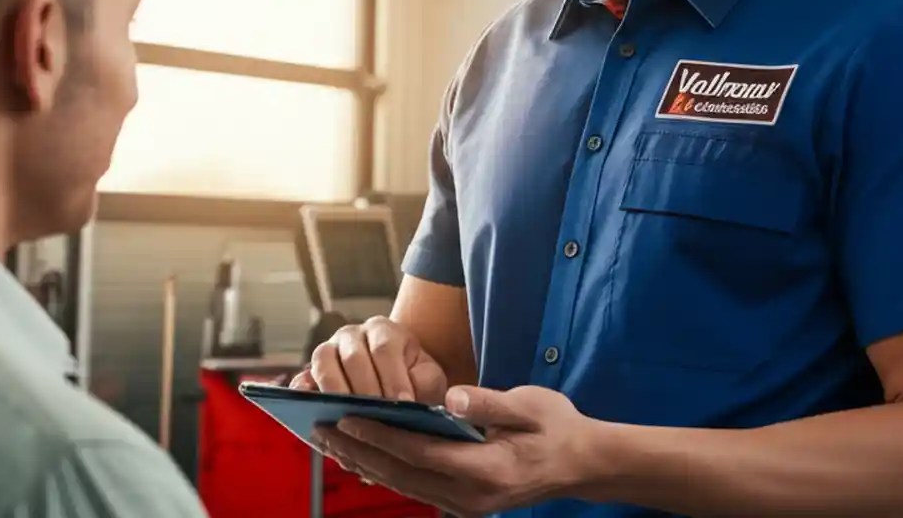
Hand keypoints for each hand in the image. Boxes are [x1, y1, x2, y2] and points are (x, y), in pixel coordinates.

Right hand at [288, 317, 447, 404]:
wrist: (393, 379)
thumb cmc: (414, 379)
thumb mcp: (428, 378)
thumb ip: (425, 383)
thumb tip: (406, 399)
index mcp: (383, 330)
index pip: (385, 348)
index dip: (393, 376)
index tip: (402, 403)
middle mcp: (352, 335)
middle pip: (353, 357)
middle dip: (365, 390)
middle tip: (377, 416)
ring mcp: (327, 351)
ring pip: (323, 362)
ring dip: (336, 392)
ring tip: (350, 418)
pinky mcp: (309, 373)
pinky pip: (301, 381)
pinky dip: (305, 396)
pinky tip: (316, 416)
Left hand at [315, 385, 600, 516]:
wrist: (581, 465)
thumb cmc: (556, 428)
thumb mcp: (531, 406)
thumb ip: (490, 402)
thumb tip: (453, 397)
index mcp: (486, 469)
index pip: (421, 452)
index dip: (382, 436)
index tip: (348, 417)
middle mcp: (470, 495)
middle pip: (402, 474)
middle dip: (359, 451)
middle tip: (321, 427)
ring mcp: (465, 505)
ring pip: (403, 484)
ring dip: (365, 463)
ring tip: (331, 440)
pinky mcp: (462, 504)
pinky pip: (415, 487)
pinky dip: (386, 470)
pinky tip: (365, 454)